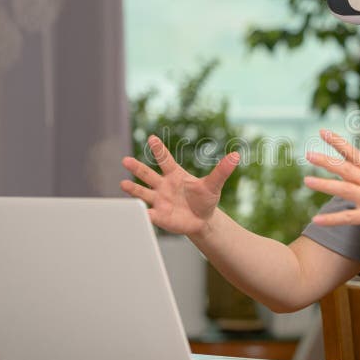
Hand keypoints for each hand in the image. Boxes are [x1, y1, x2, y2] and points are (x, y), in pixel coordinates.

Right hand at [119, 135, 238, 235]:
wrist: (202, 221)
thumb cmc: (206, 200)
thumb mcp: (214, 185)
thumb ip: (222, 170)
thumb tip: (236, 155)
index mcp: (175, 175)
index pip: (165, 159)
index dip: (159, 149)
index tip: (152, 138)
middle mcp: (163, 185)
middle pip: (148, 174)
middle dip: (137, 168)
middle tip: (125, 160)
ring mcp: (159, 200)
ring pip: (143, 193)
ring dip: (133, 189)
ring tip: (123, 184)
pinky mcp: (159, 216)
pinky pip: (147, 213)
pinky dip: (140, 212)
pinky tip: (133, 210)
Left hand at [304, 129, 359, 244]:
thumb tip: (346, 174)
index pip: (354, 154)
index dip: (338, 142)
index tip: (322, 131)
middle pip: (346, 168)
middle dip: (327, 160)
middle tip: (308, 153)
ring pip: (345, 188)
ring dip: (324, 184)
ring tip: (306, 181)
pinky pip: (348, 217)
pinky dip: (331, 219)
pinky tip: (316, 220)